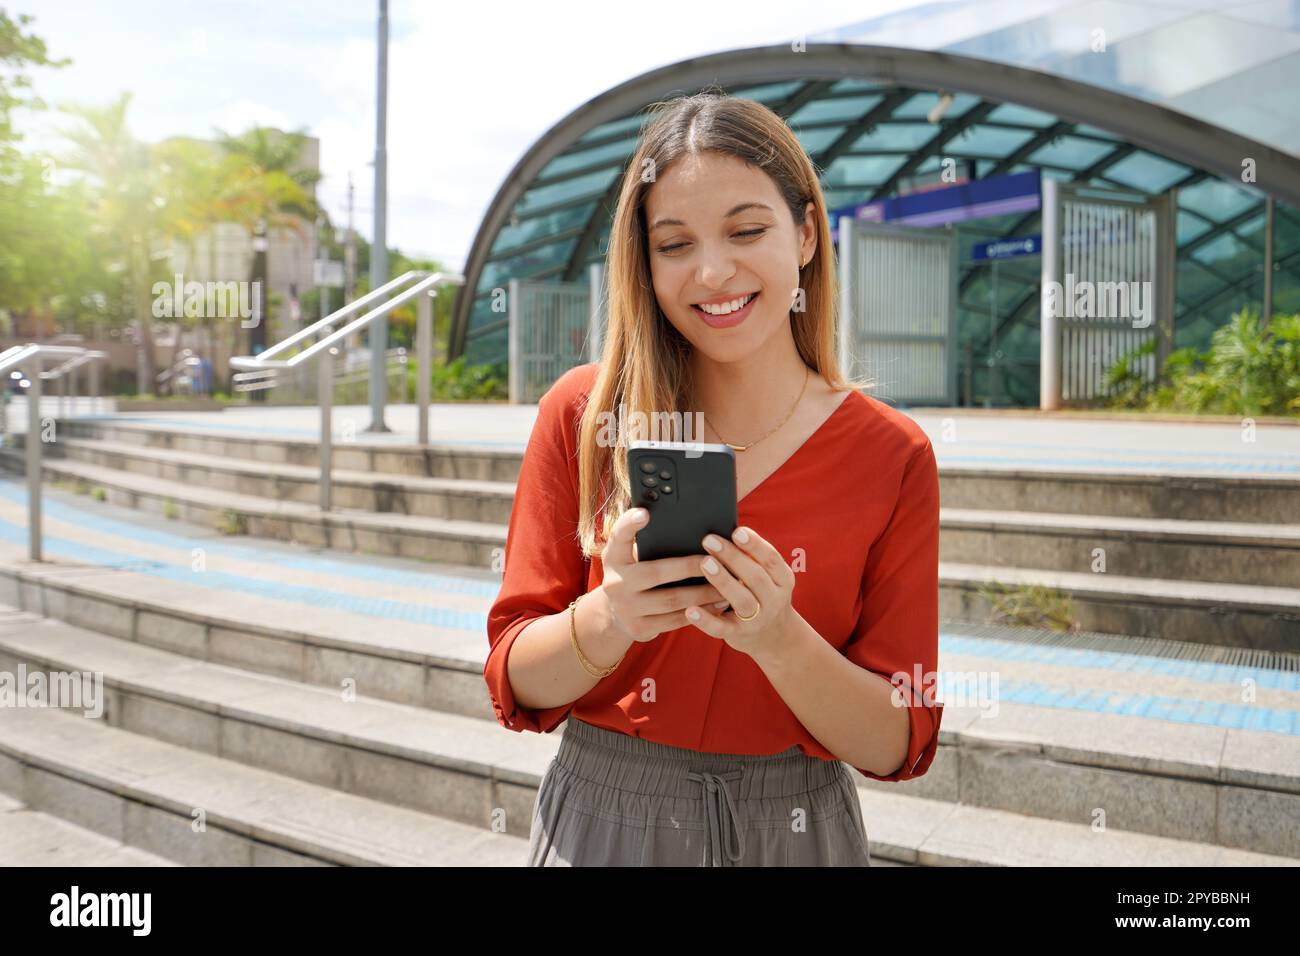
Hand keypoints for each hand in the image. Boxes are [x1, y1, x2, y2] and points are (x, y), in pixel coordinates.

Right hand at [597, 507, 727, 642]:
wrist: (617, 612)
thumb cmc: (636, 571)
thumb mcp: (632, 552)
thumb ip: (651, 536)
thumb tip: (687, 516)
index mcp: (613, 557)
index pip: (619, 536)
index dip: (629, 524)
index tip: (645, 513)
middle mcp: (615, 583)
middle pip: (656, 573)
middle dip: (689, 567)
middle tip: (716, 560)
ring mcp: (626, 608)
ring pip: (672, 600)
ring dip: (702, 592)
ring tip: (726, 584)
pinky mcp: (639, 628)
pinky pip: (675, 620)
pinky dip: (700, 611)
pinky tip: (718, 603)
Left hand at [684, 525, 794, 659]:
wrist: (773, 637)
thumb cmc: (761, 594)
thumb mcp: (767, 576)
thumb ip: (751, 558)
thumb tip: (722, 532)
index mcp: (783, 580)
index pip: (771, 560)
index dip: (755, 545)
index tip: (737, 531)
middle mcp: (774, 600)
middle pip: (756, 577)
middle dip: (733, 557)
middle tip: (710, 540)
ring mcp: (757, 619)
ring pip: (743, 601)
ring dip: (723, 581)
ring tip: (705, 563)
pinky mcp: (738, 635)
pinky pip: (722, 628)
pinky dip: (706, 620)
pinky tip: (690, 610)